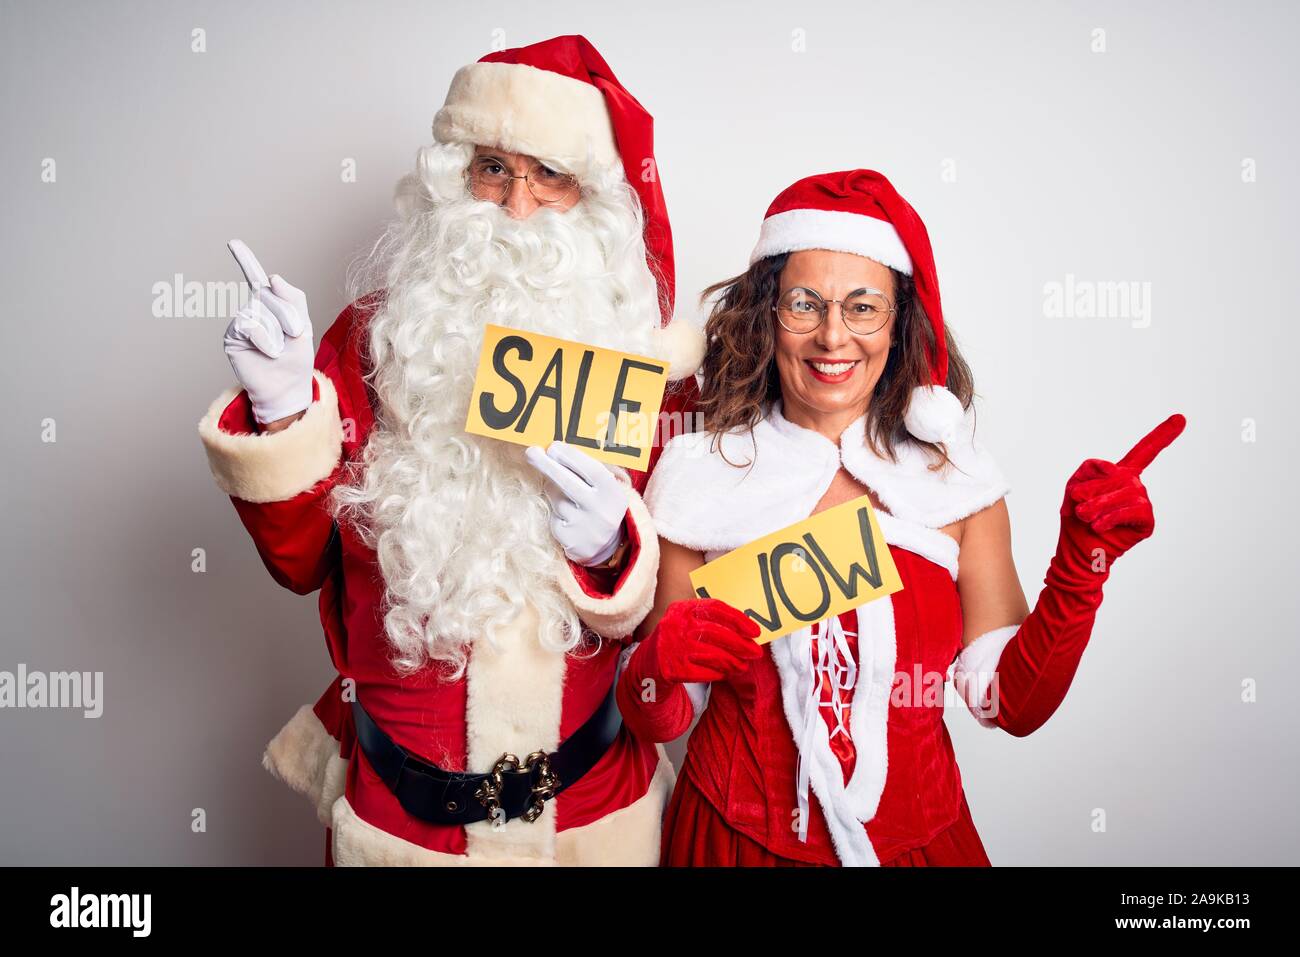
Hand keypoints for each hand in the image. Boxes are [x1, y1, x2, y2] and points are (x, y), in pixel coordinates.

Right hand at [223, 240, 314, 424]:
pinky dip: (266, 339)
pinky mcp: (233, 335)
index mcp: (271, 305)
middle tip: (292, 337)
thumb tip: (272, 277)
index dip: (246, 260)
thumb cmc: (295, 360)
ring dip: (278, 331)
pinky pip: (251, 325)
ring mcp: (242, 322)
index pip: (258, 278)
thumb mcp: (304, 327)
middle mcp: (253, 309)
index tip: (233, 242)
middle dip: (289, 316)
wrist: (286, 388)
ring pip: (262, 310)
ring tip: (278, 349)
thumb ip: (294, 298)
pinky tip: (268, 352)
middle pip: (271, 295)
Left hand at [525, 442, 628, 565]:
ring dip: (553, 490)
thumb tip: (557, 449)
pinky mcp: (570, 540)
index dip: (571, 456)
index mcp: (614, 494)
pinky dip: (555, 512)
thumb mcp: (605, 489)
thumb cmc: (600, 506)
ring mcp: (585, 527)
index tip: (553, 446)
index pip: (592, 470)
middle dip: (547, 465)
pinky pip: (553, 517)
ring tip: (564, 493)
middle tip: (532, 452)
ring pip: (557, 499)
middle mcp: (601, 511)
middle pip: (568, 483)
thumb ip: (588, 470)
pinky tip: (565, 516)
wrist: (605, 546)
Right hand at [640, 598, 763, 684]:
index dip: (739, 619)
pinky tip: (726, 673)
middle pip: (717, 633)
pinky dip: (720, 673)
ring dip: (734, 662)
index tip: (755, 631)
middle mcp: (676, 625)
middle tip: (756, 652)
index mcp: (682, 608)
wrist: (649, 663)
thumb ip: (711, 620)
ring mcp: (674, 647)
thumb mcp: (688, 622)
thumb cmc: (678, 640)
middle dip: (741, 644)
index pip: (716, 608)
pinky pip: (705, 672)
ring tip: (743, 666)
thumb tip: (747, 629)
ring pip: (714, 655)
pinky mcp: (674, 669)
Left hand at [1056, 413, 1185, 573]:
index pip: (1144, 451)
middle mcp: (1136, 487)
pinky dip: (1112, 517)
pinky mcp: (1146, 522)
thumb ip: (1089, 469)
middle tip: (1077, 503)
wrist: (1077, 552)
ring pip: (1127, 493)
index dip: (1162, 435)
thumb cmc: (1076, 520)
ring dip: (1099, 504)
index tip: (1181, 418)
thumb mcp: (1074, 486)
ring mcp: (1143, 504)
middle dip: (1096, 488)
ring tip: (1084, 515)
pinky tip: (1098, 525)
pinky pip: (1133, 511)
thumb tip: (1113, 469)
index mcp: (1121, 475)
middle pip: (1121, 475)